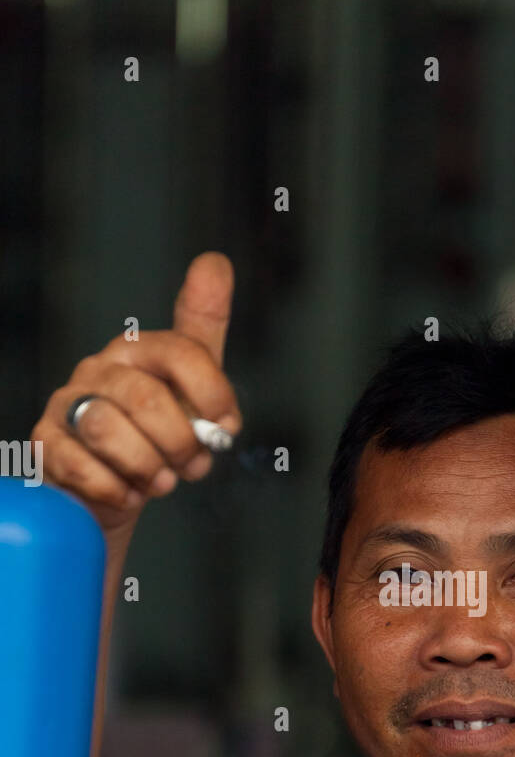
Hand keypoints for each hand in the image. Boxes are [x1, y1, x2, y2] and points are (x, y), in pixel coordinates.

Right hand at [31, 252, 240, 535]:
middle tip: (192, 466)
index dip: (212, 393)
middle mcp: (99, 369)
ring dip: (148, 467)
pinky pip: (79, 465)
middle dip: (179, 442)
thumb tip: (214, 262)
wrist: (115, 488)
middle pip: (146, 398)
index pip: (180, 351)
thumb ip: (203, 329)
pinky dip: (115, 488)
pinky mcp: (46, 445)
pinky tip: (129, 495)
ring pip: (108, 429)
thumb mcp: (191, 385)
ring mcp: (68, 405)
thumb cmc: (156, 434)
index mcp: (138, 350)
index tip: (227, 427)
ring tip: (161, 482)